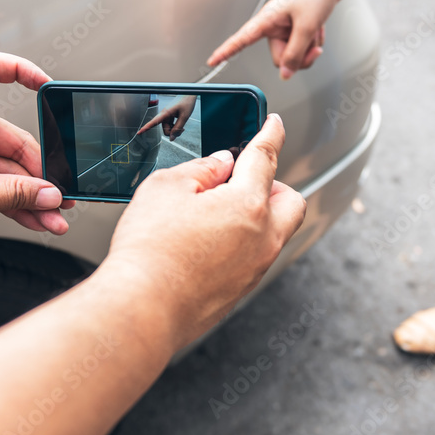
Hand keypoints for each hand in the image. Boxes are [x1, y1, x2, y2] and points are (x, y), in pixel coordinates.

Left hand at [0, 50, 72, 245]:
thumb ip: (17, 194)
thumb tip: (50, 195)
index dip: (20, 70)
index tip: (46, 86)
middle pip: (14, 138)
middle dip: (40, 171)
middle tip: (60, 194)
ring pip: (8, 168)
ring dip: (32, 194)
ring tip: (52, 216)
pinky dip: (15, 199)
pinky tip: (34, 216)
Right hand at [103, 114, 305, 351]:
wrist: (143, 309)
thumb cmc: (150, 251)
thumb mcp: (165, 188)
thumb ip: (200, 170)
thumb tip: (219, 166)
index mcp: (248, 205)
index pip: (266, 158)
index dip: (270, 135)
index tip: (274, 125)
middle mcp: (262, 238)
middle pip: (290, 201)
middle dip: (274, 184)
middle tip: (244, 179)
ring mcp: (255, 268)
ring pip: (276, 232)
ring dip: (260, 215)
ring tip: (219, 211)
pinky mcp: (240, 291)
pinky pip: (255, 257)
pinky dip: (243, 242)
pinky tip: (209, 242)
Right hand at [137, 94, 196, 140]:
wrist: (189, 96)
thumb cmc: (186, 102)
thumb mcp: (184, 117)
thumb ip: (178, 128)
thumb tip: (171, 138)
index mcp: (165, 113)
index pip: (153, 122)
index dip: (145, 128)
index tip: (139, 132)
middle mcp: (164, 115)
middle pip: (165, 130)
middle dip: (172, 132)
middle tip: (181, 130)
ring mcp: (167, 116)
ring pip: (168, 129)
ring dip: (175, 130)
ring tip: (182, 127)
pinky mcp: (170, 117)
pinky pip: (171, 126)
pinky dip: (176, 128)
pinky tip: (181, 126)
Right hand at [206, 0, 381, 79]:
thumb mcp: (307, 27)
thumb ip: (295, 54)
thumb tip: (285, 74)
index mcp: (267, 19)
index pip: (241, 40)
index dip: (225, 52)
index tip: (212, 61)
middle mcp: (274, 24)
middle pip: (280, 57)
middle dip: (298, 56)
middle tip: (312, 46)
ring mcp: (287, 26)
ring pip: (294, 54)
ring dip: (309, 48)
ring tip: (317, 30)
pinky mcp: (298, 26)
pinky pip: (304, 46)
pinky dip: (315, 41)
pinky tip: (320, 27)